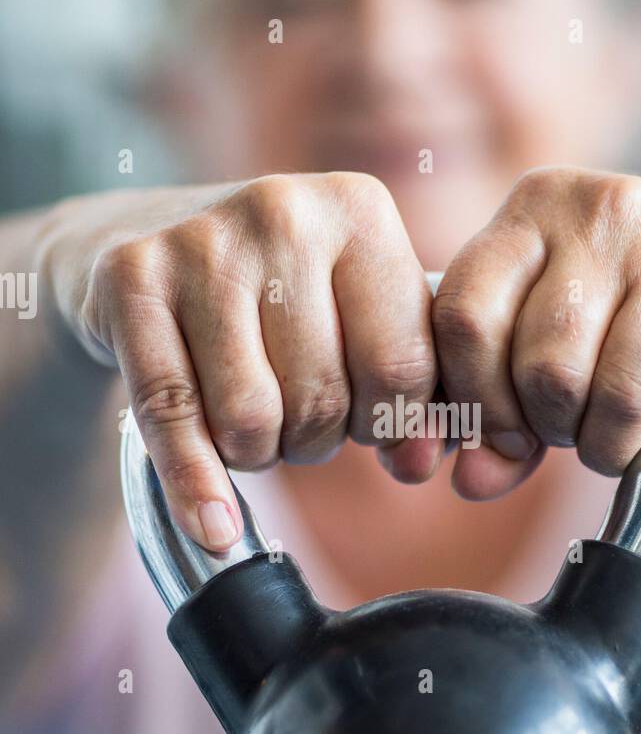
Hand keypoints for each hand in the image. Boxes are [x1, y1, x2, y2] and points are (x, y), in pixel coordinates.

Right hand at [43, 174, 437, 548]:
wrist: (143, 233)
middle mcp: (283, 211)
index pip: (404, 365)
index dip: (390, 422)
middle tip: (298, 416)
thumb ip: (408, 389)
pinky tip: (213, 524)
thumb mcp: (355, 316)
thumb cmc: (274, 294)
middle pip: (323, 396)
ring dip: (257, 451)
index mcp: (359, 210)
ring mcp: (201, 241)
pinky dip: (196, 484)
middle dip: (316, 437)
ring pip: (251, 416)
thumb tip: (417, 463)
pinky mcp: (130, 278)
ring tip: (253, 418)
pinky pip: (172, 415)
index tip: (367, 420)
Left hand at [432, 167, 640, 501]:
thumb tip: (470, 482)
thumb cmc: (636, 303)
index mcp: (532, 208)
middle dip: (560, 429)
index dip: (479, 403)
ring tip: (637, 426)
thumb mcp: (552, 334)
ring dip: (625, 441)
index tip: (509, 436)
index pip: (464, 320)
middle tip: (586, 423)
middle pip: (545, 370)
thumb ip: (500, 410)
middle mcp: (604, 206)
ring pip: (622, 391)